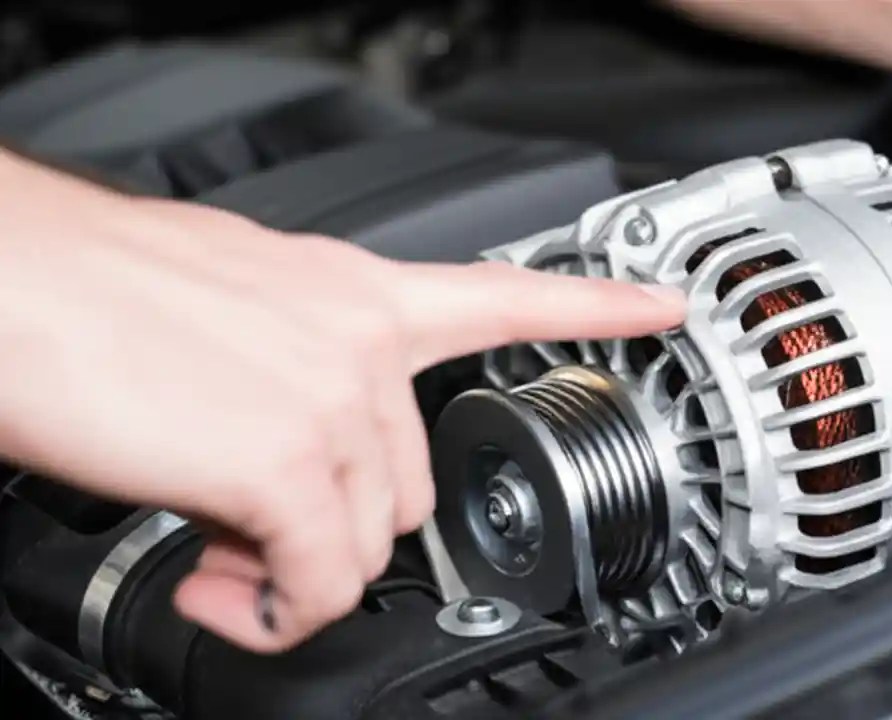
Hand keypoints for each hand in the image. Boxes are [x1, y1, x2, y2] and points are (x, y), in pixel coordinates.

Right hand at [0, 151, 685, 652]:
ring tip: (216, 538)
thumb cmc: (89, 288)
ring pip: (366, 539)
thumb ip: (292, 361)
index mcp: (351, 291)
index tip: (660, 307)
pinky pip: (319, 584)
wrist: (11, 283)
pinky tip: (219, 583)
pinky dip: (271, 610)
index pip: (504, 293)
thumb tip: (286, 429)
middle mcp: (359, 340)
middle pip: (409, 480)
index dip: (597, 303)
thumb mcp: (229, 301)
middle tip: (247, 513)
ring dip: (294, 564)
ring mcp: (334, 402)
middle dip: (334, 517)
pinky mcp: (288, 463)